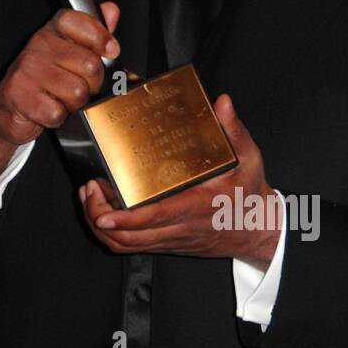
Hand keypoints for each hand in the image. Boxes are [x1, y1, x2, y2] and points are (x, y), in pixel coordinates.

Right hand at [0, 3, 120, 183]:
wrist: (9, 107)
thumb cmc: (44, 79)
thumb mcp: (69, 53)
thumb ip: (93, 34)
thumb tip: (111, 11)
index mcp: (51, 31)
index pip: (76, 22)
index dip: (100, 36)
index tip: (111, 50)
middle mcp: (38, 46)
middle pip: (90, 65)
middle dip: (92, 84)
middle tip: (79, 85)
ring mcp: (27, 70)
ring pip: (77, 92)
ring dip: (75, 103)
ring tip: (62, 98)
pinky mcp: (19, 95)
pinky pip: (58, 112)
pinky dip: (58, 117)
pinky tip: (49, 109)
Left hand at [80, 93, 280, 269]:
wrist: (258, 229)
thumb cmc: (249, 193)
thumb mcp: (249, 159)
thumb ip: (233, 130)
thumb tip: (221, 102)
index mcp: (196, 206)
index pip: (155, 218)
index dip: (125, 219)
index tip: (104, 213)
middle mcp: (179, 227)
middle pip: (130, 238)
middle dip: (99, 218)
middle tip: (88, 189)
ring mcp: (170, 238)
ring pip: (126, 245)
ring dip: (100, 226)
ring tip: (89, 195)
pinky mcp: (166, 242)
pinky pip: (132, 245)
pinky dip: (112, 233)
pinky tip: (102, 209)